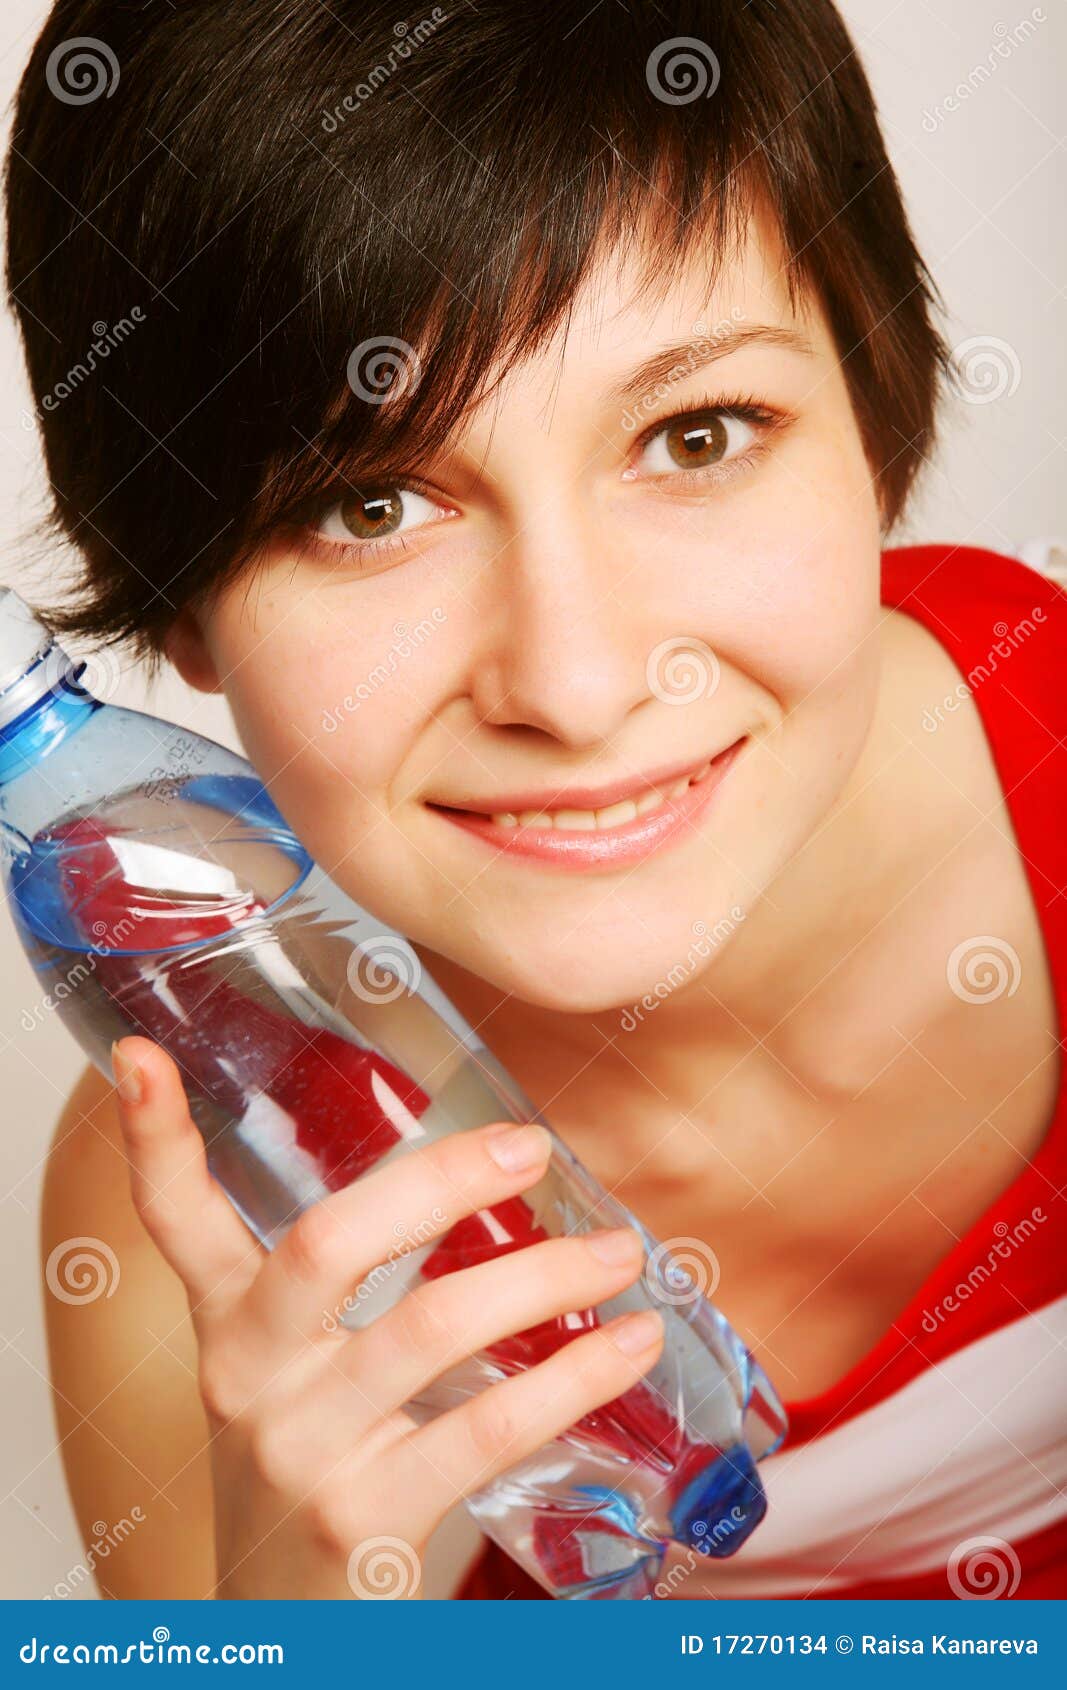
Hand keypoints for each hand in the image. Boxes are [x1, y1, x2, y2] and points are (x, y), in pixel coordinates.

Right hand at [110, 1034, 663, 1598]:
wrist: (290, 1633)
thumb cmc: (316, 1476)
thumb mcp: (298, 1379)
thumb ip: (353, 1293)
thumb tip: (487, 1182)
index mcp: (229, 1328)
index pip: (173, 1220)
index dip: (152, 1139)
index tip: (143, 1055)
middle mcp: (250, 1378)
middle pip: (328, 1244)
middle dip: (438, 1181)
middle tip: (529, 1146)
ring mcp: (301, 1450)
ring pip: (429, 1328)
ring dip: (542, 1277)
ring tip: (620, 1254)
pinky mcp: (365, 1520)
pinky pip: (485, 1427)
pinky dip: (571, 1378)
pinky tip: (627, 1347)